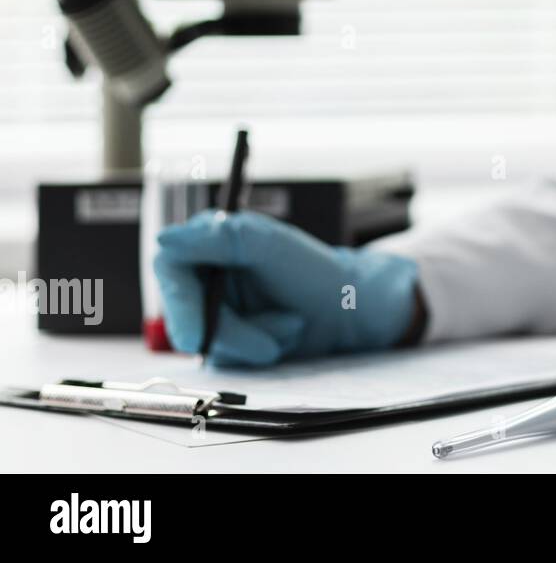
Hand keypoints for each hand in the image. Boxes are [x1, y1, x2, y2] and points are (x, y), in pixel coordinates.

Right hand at [154, 210, 420, 366]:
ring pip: (210, 342)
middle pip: (188, 314)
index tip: (196, 338)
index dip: (179, 305)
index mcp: (210, 242)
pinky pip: (228, 358)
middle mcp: (206, 276)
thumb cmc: (315, 271)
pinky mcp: (229, 341)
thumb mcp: (270, 245)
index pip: (170, 267)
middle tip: (275, 340)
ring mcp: (216, 310)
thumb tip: (166, 238)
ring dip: (257, 338)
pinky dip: (261, 349)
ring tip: (293, 323)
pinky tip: (287, 333)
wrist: (349, 309)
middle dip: (236, 332)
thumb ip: (220, 237)